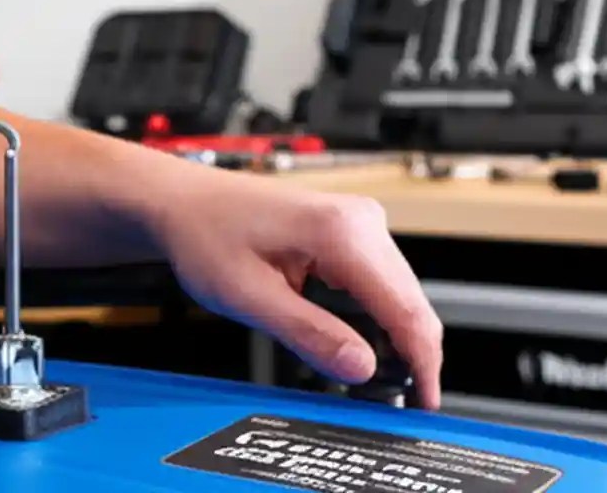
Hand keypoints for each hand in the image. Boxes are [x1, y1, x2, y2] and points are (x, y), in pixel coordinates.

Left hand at [159, 167, 442, 408]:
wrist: (183, 203)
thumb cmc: (204, 236)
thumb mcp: (249, 297)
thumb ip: (309, 334)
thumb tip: (361, 367)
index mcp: (341, 232)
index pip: (405, 310)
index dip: (422, 364)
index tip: (423, 404)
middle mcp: (360, 220)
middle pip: (411, 302)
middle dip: (410, 356)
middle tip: (396, 404)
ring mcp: (358, 221)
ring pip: (399, 294)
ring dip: (393, 338)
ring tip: (374, 382)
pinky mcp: (350, 230)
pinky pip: (380, 282)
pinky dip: (377, 317)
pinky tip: (357, 343)